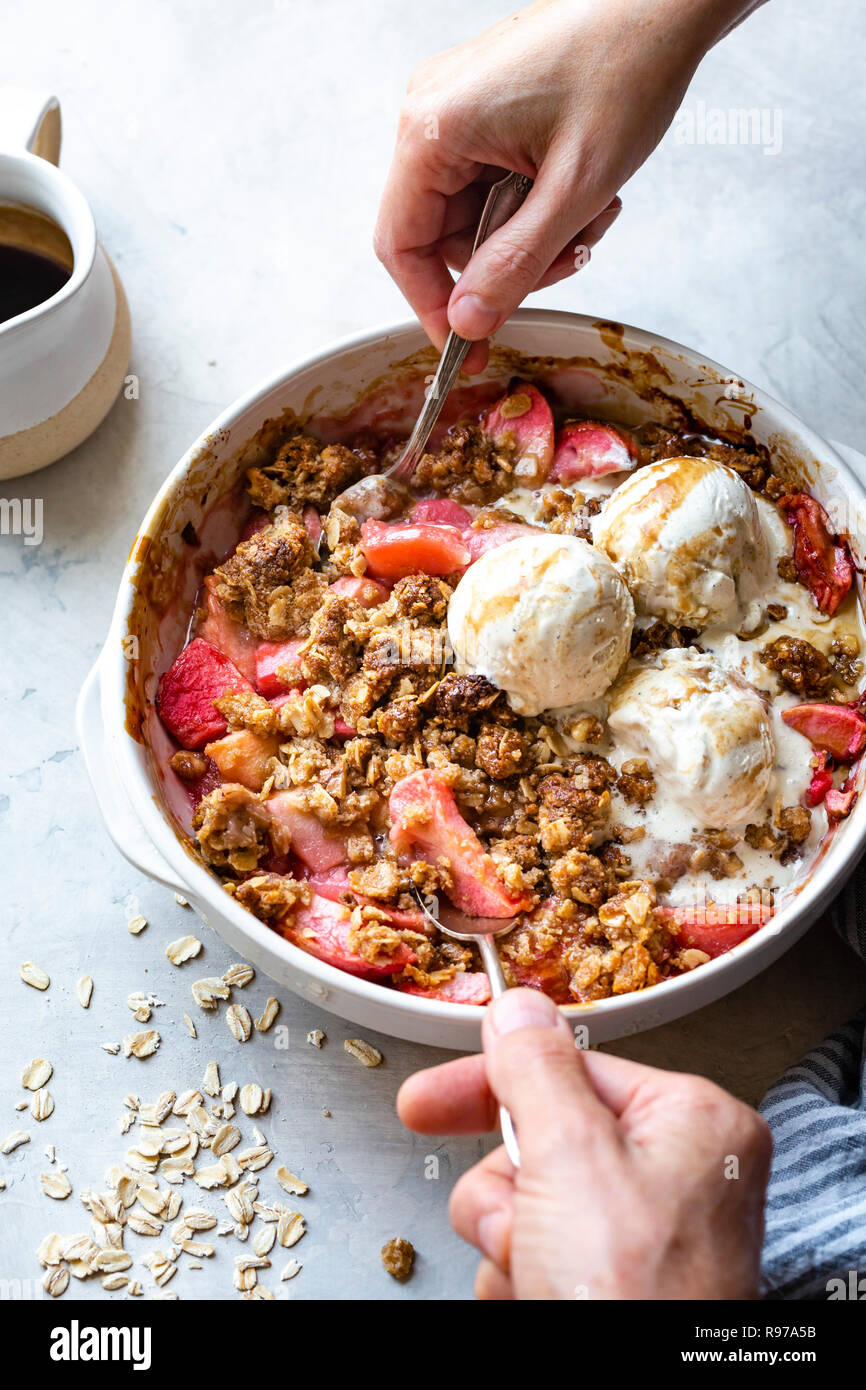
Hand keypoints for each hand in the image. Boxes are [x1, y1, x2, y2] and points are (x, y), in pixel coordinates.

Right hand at [375, 0, 756, 369]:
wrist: (666, 2)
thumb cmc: (626, 68)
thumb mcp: (573, 191)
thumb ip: (513, 266)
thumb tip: (467, 322)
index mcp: (434, 128)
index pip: (402, 245)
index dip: (433, 307)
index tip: (469, 348)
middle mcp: (432, 113)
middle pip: (443, 235)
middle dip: (507, 264)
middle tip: (568, 257)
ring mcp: (457, 106)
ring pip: (475, 215)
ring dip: (532, 236)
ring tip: (590, 212)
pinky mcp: (486, 106)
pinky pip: (493, 183)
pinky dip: (537, 203)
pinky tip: (582, 186)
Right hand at [398, 988, 771, 1298]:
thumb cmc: (634, 1297)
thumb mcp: (569, 1157)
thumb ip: (535, 1070)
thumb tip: (518, 1007)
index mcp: (691, 1121)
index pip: (570, 1068)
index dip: (492, 1083)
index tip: (429, 1096)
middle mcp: (678, 1173)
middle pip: (545, 1138)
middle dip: (506, 1187)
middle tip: (501, 1218)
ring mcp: (647, 1236)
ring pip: (530, 1201)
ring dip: (509, 1239)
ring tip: (536, 1272)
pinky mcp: (614, 1284)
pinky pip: (537, 1253)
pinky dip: (520, 1277)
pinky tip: (538, 1298)